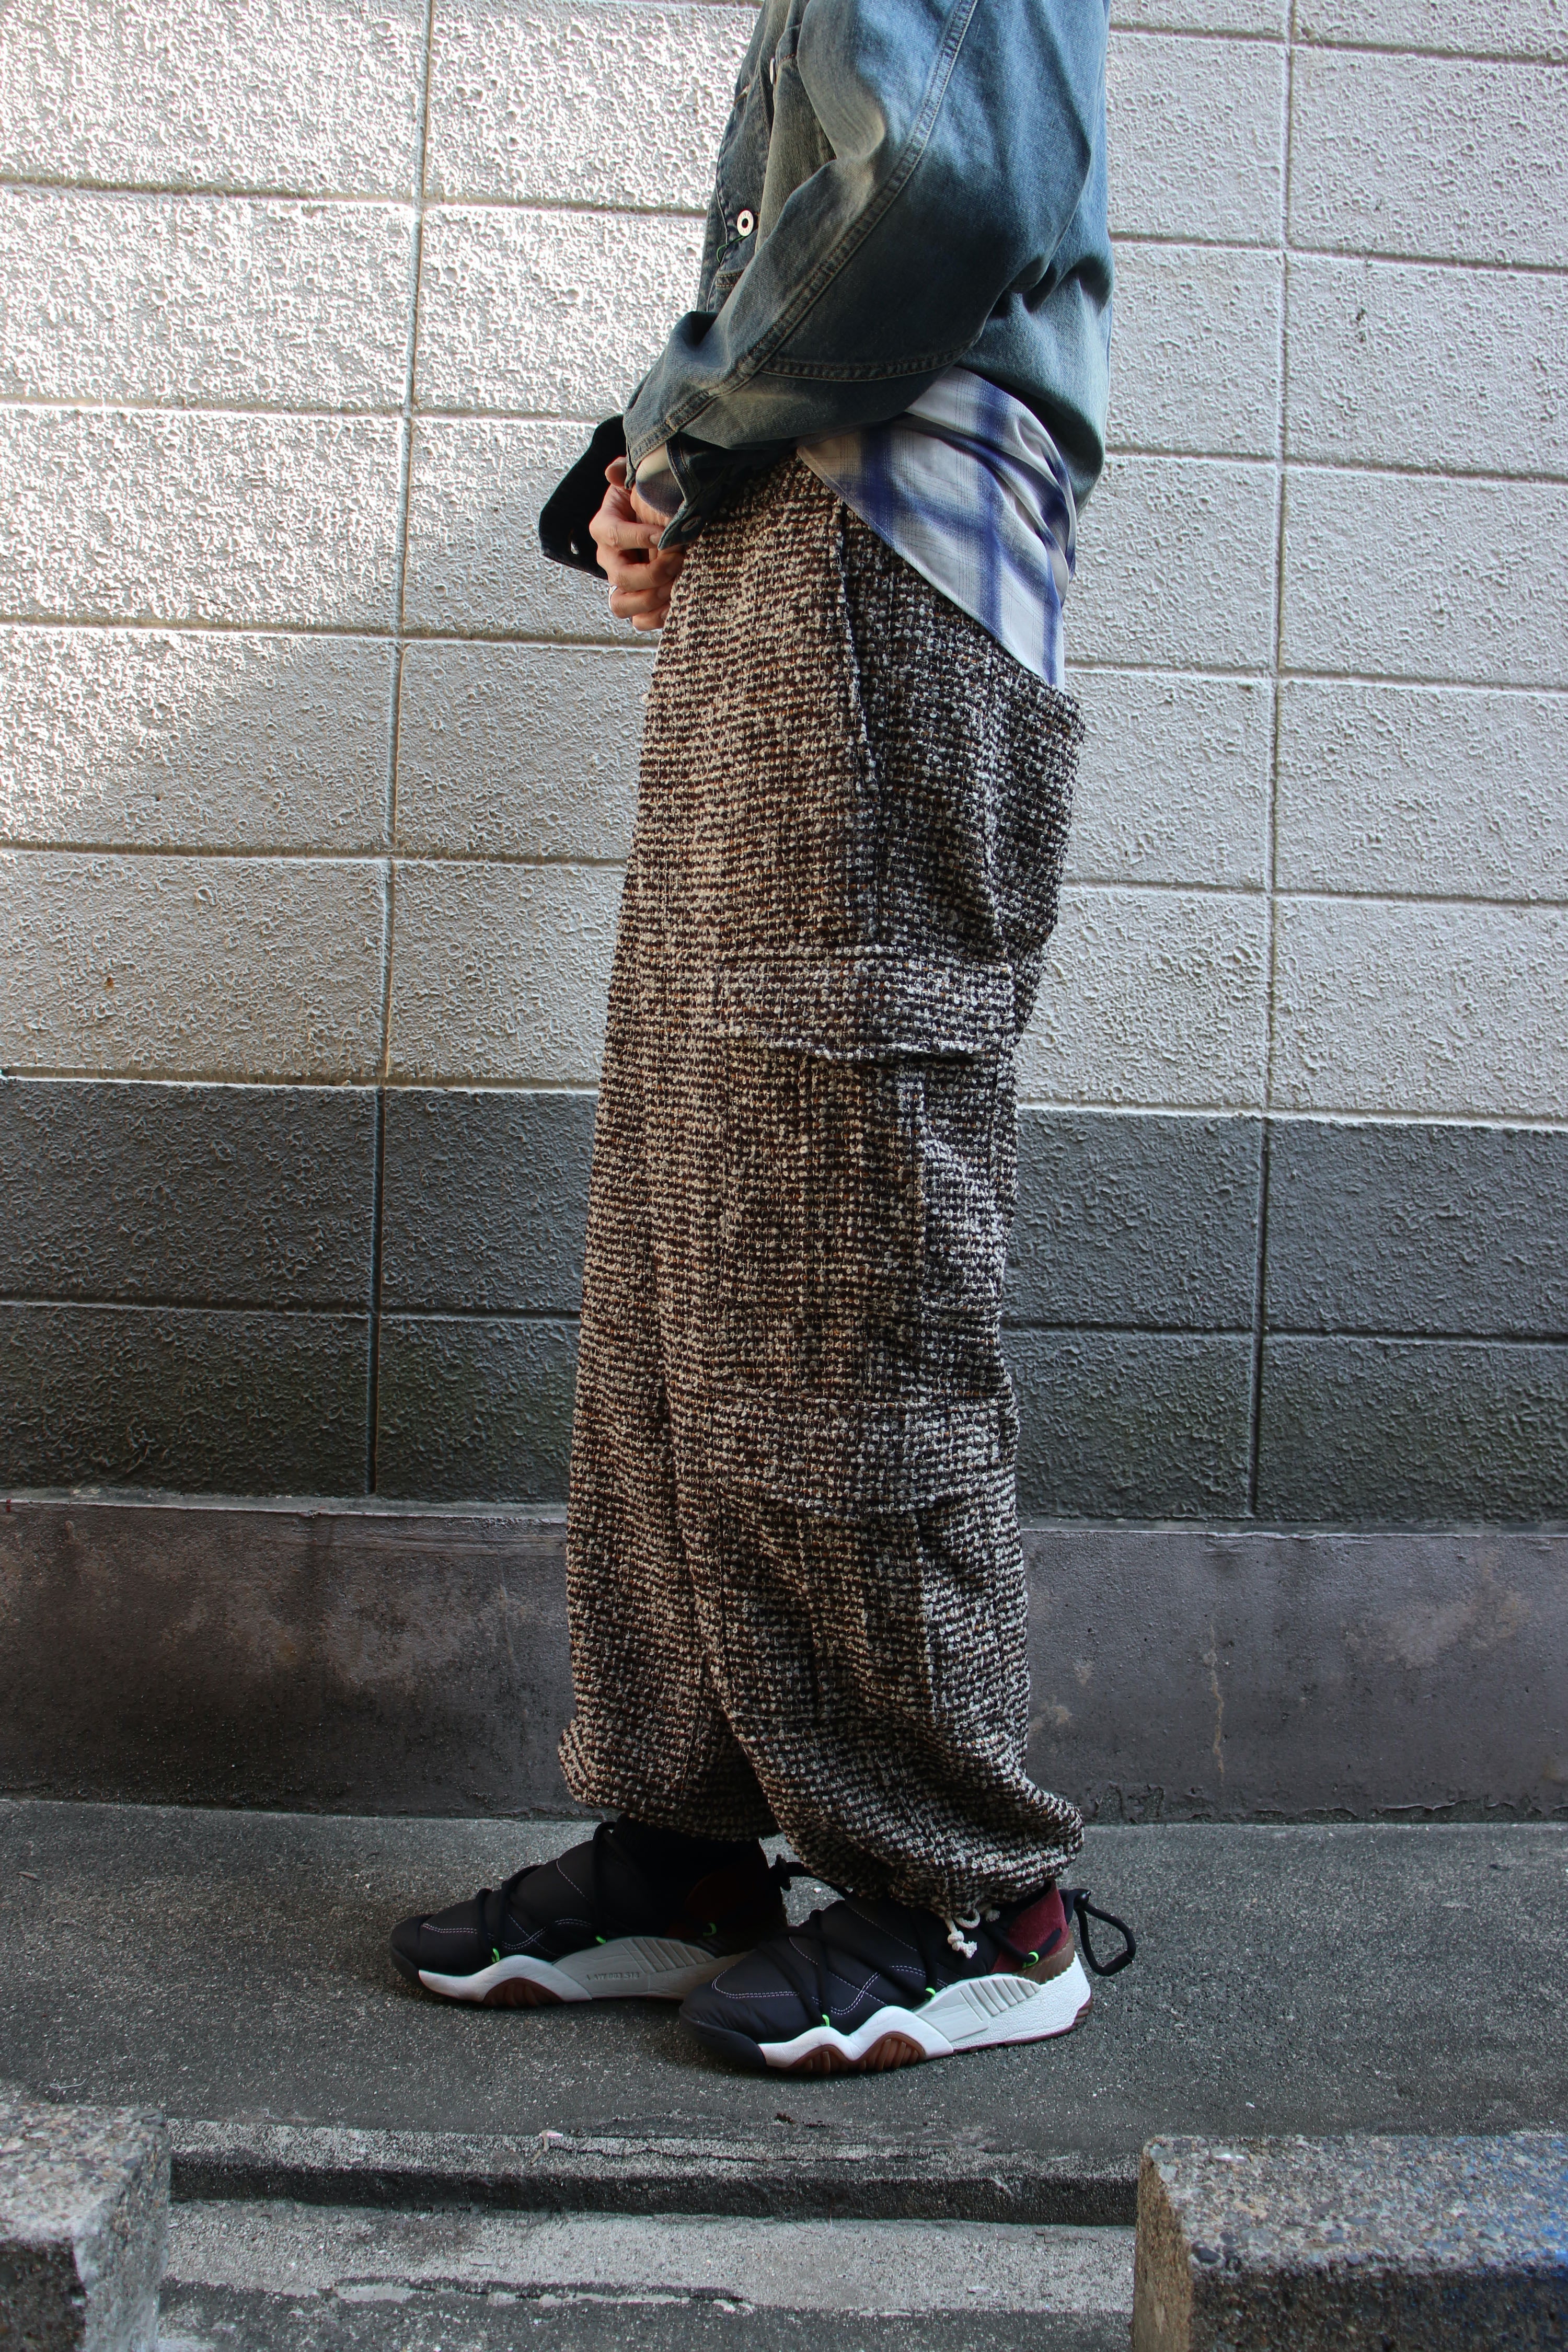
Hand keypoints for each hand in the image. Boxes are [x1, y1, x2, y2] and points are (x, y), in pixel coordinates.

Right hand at [590, 457, 685, 630]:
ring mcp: (621, 584)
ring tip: (676, 587)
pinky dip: (655, 619)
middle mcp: (608, 559)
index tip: (665, 533)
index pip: (613, 535)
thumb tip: (612, 470)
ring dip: (651, 599)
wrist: (661, 520)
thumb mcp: (639, 479)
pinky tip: (676, 606)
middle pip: (620, 576)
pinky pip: (639, 621)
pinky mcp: (637, 601)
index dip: (638, 537)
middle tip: (678, 560)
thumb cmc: (650, 497)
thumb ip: (625, 472)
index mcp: (604, 528)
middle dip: (651, 572)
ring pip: (622, 605)